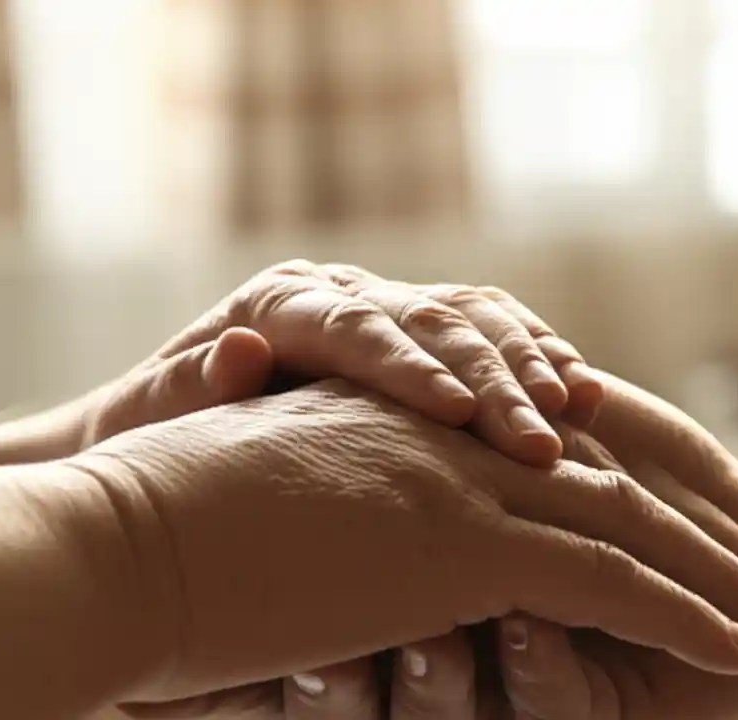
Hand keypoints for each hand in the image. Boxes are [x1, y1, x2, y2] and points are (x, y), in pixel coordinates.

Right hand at [72, 376, 737, 705]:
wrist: (117, 548)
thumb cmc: (171, 544)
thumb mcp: (279, 514)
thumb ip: (345, 515)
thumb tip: (370, 556)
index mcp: (415, 435)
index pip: (544, 466)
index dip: (618, 501)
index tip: (675, 536)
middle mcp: (451, 445)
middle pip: (605, 489)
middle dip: (690, 535)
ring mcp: (464, 485)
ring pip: (628, 529)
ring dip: (712, 577)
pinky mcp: (466, 542)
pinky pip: (609, 580)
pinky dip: (688, 613)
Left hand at [82, 260, 603, 465]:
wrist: (178, 431)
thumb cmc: (160, 441)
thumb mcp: (152, 421)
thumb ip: (192, 387)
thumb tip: (240, 349)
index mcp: (277, 305)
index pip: (352, 328)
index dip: (408, 370)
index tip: (457, 415)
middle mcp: (342, 290)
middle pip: (429, 322)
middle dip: (492, 380)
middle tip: (540, 442)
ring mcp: (391, 304)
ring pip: (477, 317)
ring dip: (533, 365)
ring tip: (577, 413)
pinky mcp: (429, 329)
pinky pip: (499, 328)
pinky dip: (544, 356)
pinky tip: (586, 396)